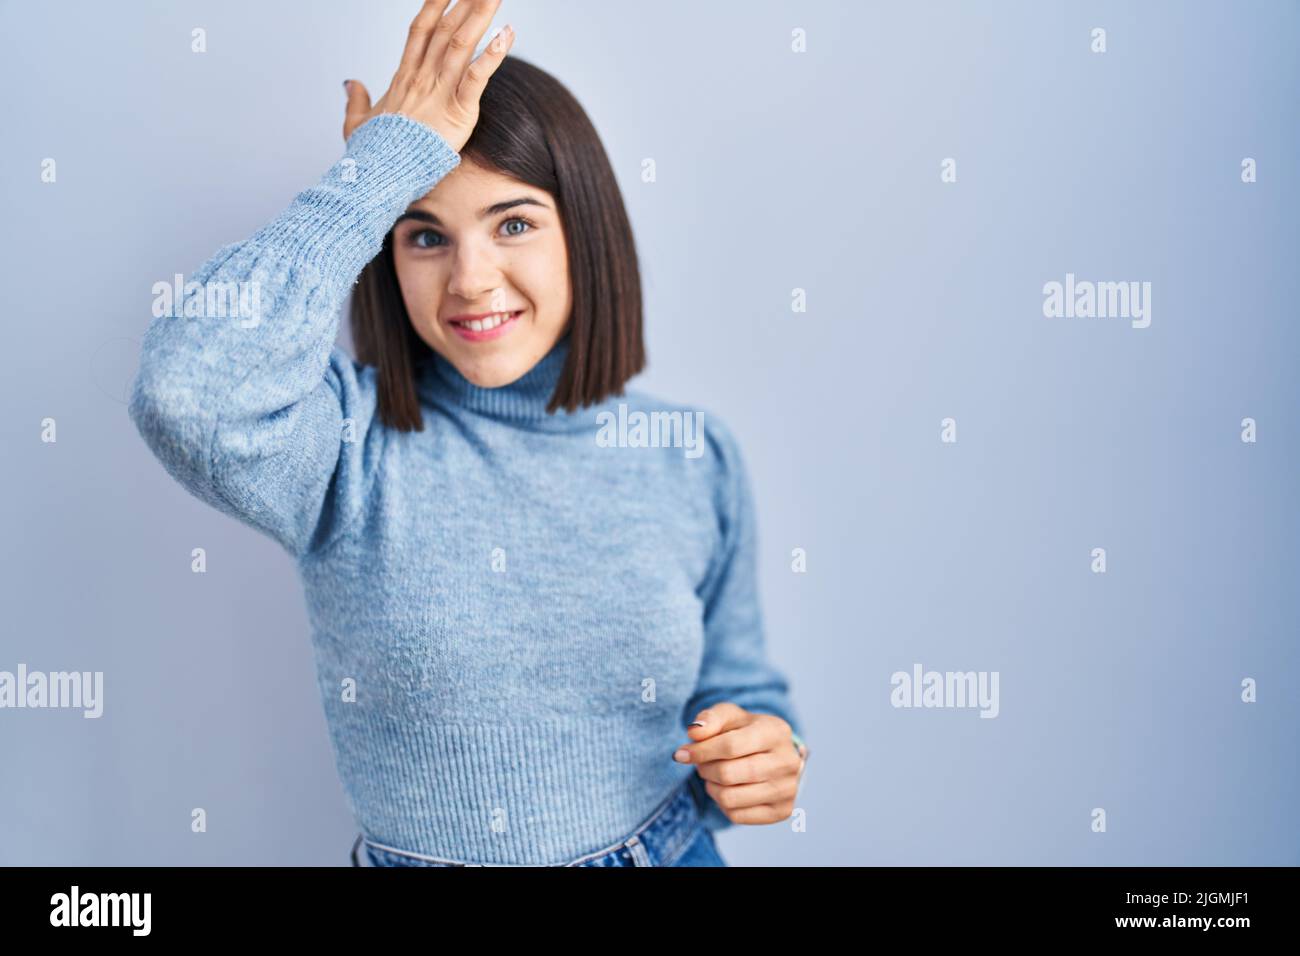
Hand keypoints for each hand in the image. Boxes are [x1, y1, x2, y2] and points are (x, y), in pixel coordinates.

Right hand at [342, 0, 515, 149]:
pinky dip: (493, 55)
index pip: (421, 31)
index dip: (435, 5)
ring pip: (461, 43)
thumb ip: (356, 99)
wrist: (377, 175)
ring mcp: (438, 92)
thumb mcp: (356, 122)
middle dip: (463, 3)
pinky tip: (507, 33)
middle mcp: (422, 77)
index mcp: (403, 77)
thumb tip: (351, 83)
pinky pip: (477, 77)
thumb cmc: (370, 154)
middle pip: (445, 29)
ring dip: (480, 15)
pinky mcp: (457, 111)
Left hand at [673, 702, 807, 824]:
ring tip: (714, 776)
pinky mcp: (782, 811)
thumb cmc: (747, 732)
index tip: (682, 754)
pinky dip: (723, 804)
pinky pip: (737, 816)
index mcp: (776, 732)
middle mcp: (788, 761)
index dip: (701, 751)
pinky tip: (728, 790)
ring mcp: (787, 789)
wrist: (775, 754)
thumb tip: (694, 733)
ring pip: (729, 798)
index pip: (730, 746)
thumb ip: (710, 719)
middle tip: (702, 764)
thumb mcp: (730, 717)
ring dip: (712, 787)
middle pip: (727, 774)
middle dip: (705, 769)